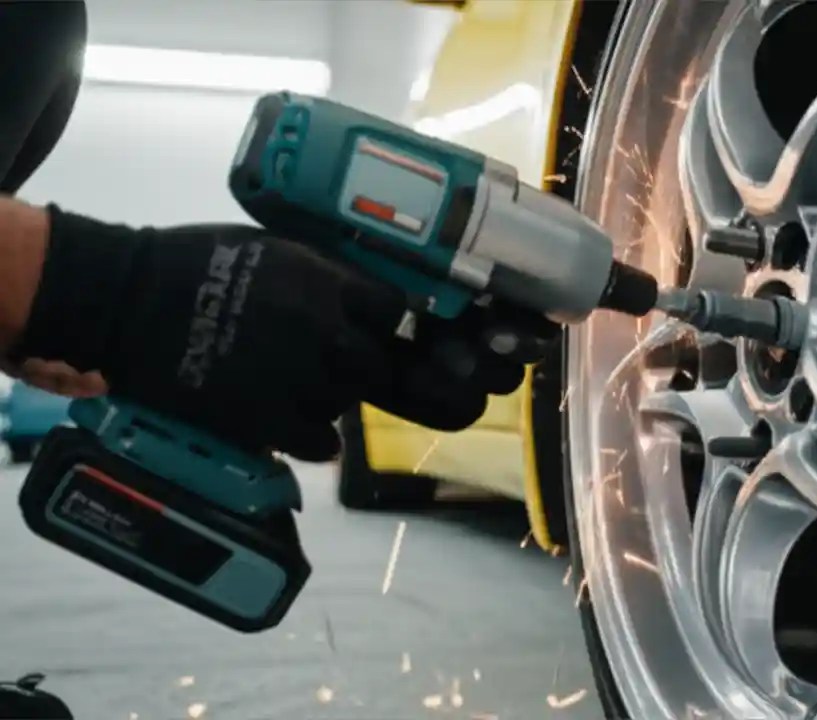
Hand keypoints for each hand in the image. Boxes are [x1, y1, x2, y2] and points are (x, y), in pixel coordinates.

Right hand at [11, 206, 557, 460]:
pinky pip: (318, 437)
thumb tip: (392, 302)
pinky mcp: (265, 421)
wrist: (122, 297)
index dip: (453, 331)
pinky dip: (309, 426)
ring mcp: (298, 380)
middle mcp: (326, 333)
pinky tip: (279, 403)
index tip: (481, 340)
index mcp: (332, 282)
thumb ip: (339, 277)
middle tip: (480, 395)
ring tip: (301, 372)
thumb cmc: (201, 262)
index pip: (415, 313)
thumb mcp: (281, 249)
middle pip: (411, 373)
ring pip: (356, 403)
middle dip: (456, 389)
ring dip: (347, 394)